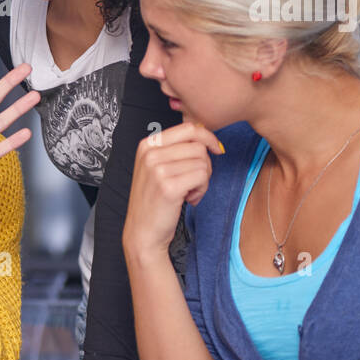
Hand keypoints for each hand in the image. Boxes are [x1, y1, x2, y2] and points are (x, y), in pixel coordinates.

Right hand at [122, 122, 222, 260]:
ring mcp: (158, 169)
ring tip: (188, 192)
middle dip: (204, 164)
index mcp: (147, 144)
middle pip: (198, 146)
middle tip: (194, 182)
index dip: (208, 138)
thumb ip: (175, 149)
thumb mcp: (157, 167)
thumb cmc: (154, 200)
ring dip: (203, 180)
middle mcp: (150, 153)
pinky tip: (189, 199)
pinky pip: (202, 177)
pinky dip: (201, 190)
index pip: (188, 128)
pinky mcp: (169, 186)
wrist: (142, 232)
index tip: (216, 150)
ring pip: (203, 163)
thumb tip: (205, 135)